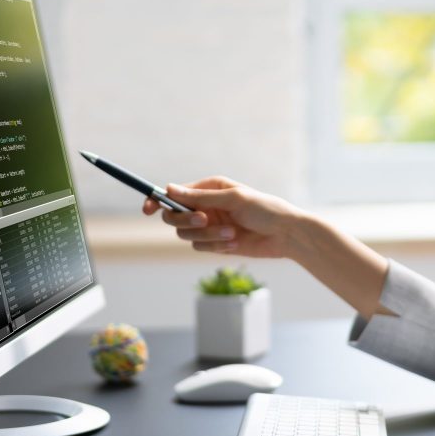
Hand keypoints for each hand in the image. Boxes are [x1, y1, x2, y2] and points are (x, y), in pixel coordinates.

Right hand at [142, 176, 301, 258]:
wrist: (286, 235)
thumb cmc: (266, 209)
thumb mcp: (233, 199)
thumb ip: (200, 197)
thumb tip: (169, 189)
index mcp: (209, 188)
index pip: (173, 194)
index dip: (157, 201)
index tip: (148, 210)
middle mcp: (206, 205)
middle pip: (174, 217)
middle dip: (187, 221)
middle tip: (205, 220)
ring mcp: (210, 225)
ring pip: (187, 235)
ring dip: (208, 236)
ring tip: (232, 234)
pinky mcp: (216, 243)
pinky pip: (200, 247)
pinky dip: (215, 247)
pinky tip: (235, 242)